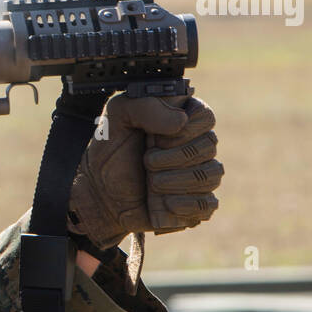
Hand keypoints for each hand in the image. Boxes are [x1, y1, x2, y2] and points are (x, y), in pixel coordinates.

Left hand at [69, 93, 221, 249]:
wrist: (100, 191)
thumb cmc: (111, 150)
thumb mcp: (116, 117)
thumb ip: (144, 106)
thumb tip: (181, 121)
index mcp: (182, 118)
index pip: (205, 116)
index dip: (182, 130)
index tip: (154, 139)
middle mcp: (197, 145)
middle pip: (208, 146)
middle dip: (174, 157)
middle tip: (147, 162)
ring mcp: (199, 175)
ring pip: (211, 175)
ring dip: (177, 181)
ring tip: (152, 183)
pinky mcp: (197, 203)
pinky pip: (208, 204)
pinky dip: (185, 204)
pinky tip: (164, 202)